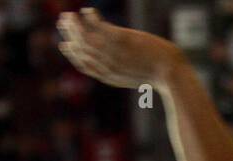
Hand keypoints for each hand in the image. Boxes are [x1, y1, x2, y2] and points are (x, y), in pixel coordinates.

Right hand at [57, 8, 183, 89]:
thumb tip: (126, 69)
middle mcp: (107, 65)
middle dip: (70, 35)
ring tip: (68, 15)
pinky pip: (99, 27)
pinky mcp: (121, 40)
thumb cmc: (160, 76)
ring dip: (75, 25)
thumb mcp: (138, 77)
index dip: (73, 56)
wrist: (170, 74)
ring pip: (86, 38)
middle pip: (82, 50)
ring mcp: (113, 53)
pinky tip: (87, 11)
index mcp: (110, 76)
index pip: (85, 66)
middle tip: (62, 23)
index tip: (65, 45)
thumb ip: (126, 72)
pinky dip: (91, 19)